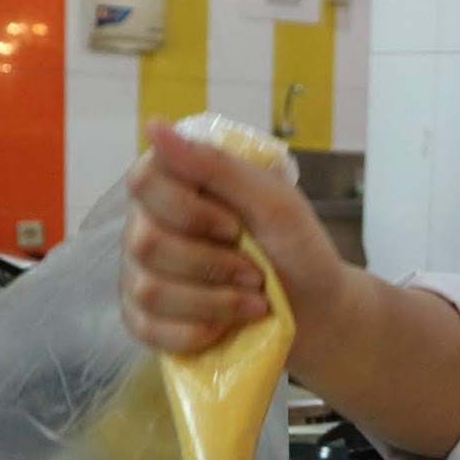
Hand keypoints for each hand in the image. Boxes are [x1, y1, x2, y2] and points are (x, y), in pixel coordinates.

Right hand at [120, 117, 355, 360]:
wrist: (317, 310)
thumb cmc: (297, 250)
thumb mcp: (275, 202)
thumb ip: (218, 166)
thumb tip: (155, 126)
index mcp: (177, 186)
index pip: (143, 181)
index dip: (191, 211)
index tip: (236, 225)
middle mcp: (149, 225)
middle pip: (145, 242)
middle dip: (213, 264)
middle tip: (255, 271)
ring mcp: (142, 274)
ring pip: (148, 289)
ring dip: (213, 302)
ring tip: (253, 300)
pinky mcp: (145, 320)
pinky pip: (144, 328)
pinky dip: (196, 332)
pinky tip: (225, 327)